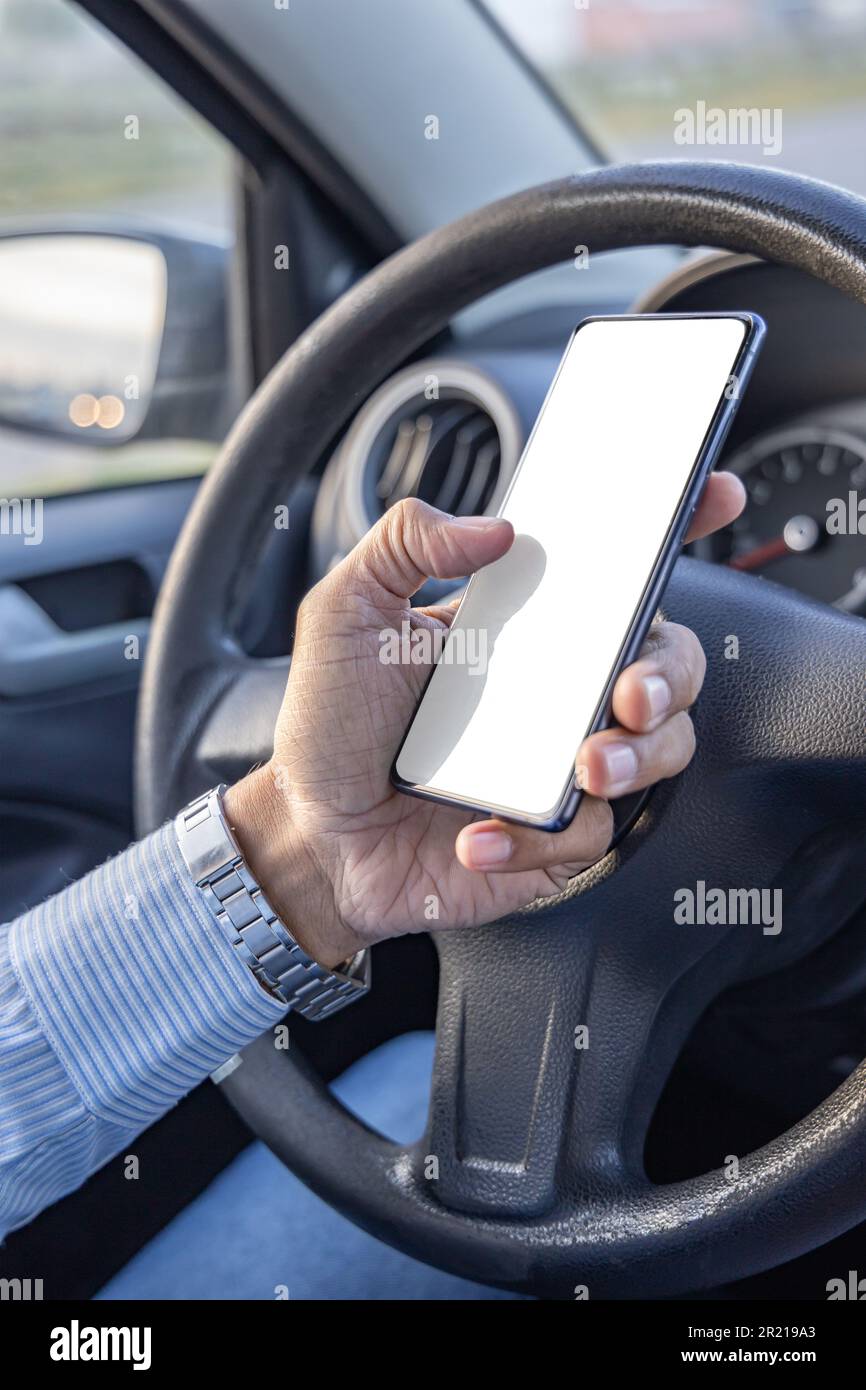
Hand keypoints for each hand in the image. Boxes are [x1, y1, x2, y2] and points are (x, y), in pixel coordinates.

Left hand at [226, 477, 744, 966]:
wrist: (314, 837)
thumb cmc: (332, 727)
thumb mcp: (344, 615)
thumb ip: (401, 545)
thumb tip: (493, 526)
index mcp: (524, 628)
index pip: (612, 573)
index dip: (674, 530)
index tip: (713, 495)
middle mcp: (557, 691)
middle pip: (668, 662)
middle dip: (668, 675)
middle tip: (629, 695)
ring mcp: (562, 762)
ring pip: (661, 749)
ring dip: (634, 758)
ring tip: (580, 770)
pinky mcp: (556, 833)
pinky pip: (591, 834)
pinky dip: (540, 838)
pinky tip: (480, 834)